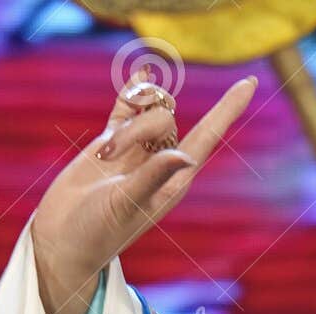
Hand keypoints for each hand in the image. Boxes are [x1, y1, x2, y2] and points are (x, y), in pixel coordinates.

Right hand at [31, 76, 257, 313]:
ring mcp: (136, 151)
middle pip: (166, 117)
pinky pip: (127, 108)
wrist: (64, 238)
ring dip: (125, 118)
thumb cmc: (98, 231)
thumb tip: (186, 157)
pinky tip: (142, 73)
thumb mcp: (126, 204)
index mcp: (173, 182)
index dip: (228, 109)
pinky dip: (132, 91)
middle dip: (140, 124)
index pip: (207, 137)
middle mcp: (160, 164)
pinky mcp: (111, 143)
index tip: (251, 81)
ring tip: (104, 152)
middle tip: (110, 156)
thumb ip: (153, 177)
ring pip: (146, 109)